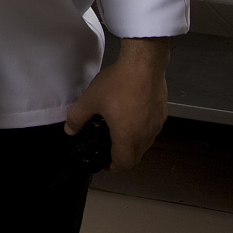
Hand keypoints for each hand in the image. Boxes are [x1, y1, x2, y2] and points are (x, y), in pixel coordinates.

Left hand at [66, 38, 170, 171]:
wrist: (144, 65)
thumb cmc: (119, 83)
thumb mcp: (90, 100)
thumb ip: (77, 118)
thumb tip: (70, 130)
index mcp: (127, 135)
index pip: (124, 163)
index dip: (113, 167)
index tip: (104, 163)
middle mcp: (146, 134)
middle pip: (136, 157)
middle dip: (122, 157)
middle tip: (109, 150)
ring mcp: (157, 124)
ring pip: (146, 144)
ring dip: (133, 145)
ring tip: (118, 133)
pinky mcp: (162, 114)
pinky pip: (152, 130)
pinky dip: (142, 131)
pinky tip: (131, 117)